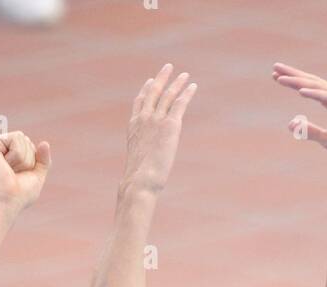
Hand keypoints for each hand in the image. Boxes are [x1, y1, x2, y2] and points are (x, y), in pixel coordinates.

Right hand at [0, 131, 49, 209]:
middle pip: (25, 139)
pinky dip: (17, 155)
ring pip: (21, 137)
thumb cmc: (21, 194)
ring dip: (23, 159)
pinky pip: (15, 138)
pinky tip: (6, 165)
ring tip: (10, 170)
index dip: (31, 161)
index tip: (20, 174)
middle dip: (28, 159)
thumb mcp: (36, 176)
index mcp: (7, 155)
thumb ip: (43, 160)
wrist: (8, 200)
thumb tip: (45, 143)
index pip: (28, 145)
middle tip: (15, 173)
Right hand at [122, 65, 196, 196]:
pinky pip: (180, 103)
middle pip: (153, 92)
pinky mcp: (170, 125)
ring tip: (184, 74)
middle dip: (161, 78)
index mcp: (134, 126)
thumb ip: (141, 156)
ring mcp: (156, 120)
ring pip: (168, 95)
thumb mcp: (137, 162)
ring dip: (177, 83)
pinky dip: (187, 93)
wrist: (141, 179)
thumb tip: (142, 170)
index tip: (150, 81)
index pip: (139, 102)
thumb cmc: (138, 179)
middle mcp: (144, 118)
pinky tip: (193, 86)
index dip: (145, 90)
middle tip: (168, 67)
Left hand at [273, 63, 326, 167]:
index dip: (293, 81)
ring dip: (302, 83)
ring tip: (284, 80)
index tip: (275, 76)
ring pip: (322, 88)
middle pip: (313, 82)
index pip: (311, 87)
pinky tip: (303, 92)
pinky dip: (319, 95)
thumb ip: (311, 131)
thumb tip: (290, 124)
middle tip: (274, 68)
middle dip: (293, 75)